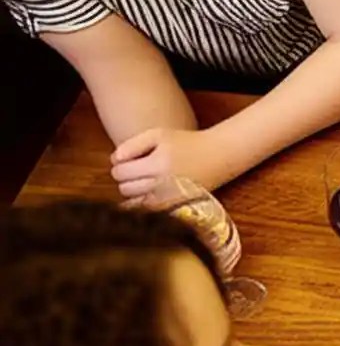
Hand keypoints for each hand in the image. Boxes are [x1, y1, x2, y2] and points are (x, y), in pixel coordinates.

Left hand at [110, 128, 228, 198]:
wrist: (219, 156)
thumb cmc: (187, 143)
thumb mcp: (158, 134)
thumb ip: (131, 145)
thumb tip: (114, 162)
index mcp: (158, 164)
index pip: (119, 172)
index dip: (120, 164)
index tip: (131, 158)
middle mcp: (163, 185)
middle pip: (124, 187)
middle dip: (127, 178)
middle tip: (140, 168)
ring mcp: (169, 199)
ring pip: (133, 201)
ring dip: (134, 190)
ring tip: (147, 179)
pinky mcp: (175, 207)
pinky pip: (148, 211)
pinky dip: (142, 203)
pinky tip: (149, 193)